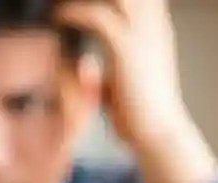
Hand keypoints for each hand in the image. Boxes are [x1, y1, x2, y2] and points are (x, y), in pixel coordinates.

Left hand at [55, 0, 217, 182]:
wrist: (158, 133)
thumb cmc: (140, 115)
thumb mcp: (121, 84)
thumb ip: (104, 70)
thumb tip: (84, 65)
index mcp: (157, 32)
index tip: (84, 1)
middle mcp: (154, 27)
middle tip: (72, 1)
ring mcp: (143, 36)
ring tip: (63, 5)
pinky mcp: (127, 49)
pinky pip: (96, 16)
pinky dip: (73, 12)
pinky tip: (59, 17)